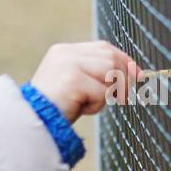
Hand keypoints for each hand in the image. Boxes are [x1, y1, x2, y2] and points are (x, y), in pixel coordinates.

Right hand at [29, 41, 143, 123]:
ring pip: (110, 71)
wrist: (32, 123)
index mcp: (64, 51)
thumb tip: (136, 74)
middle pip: (110, 57)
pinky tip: (81, 109)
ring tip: (91, 104)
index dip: (124, 60)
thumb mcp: (77, 85)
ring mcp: (69, 64)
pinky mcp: (73, 80)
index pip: (103, 47)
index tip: (138, 75)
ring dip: (108, 92)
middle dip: (123, 77)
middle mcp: (66, 53)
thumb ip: (97, 75)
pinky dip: (97, 105)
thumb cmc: (56, 108)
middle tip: (123, 97)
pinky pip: (102, 92)